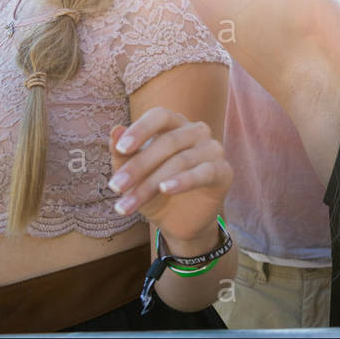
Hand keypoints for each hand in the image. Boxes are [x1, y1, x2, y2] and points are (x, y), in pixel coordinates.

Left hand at [107, 107, 231, 248]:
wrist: (179, 222)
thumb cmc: (154, 191)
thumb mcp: (134, 175)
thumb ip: (123, 154)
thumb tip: (115, 130)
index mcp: (175, 124)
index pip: (160, 116)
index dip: (141, 129)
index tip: (120, 149)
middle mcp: (197, 131)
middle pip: (168, 142)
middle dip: (139, 166)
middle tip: (115, 187)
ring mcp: (213, 149)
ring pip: (181, 161)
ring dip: (151, 184)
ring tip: (129, 205)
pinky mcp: (224, 171)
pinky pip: (204, 172)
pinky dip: (184, 181)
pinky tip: (166, 189)